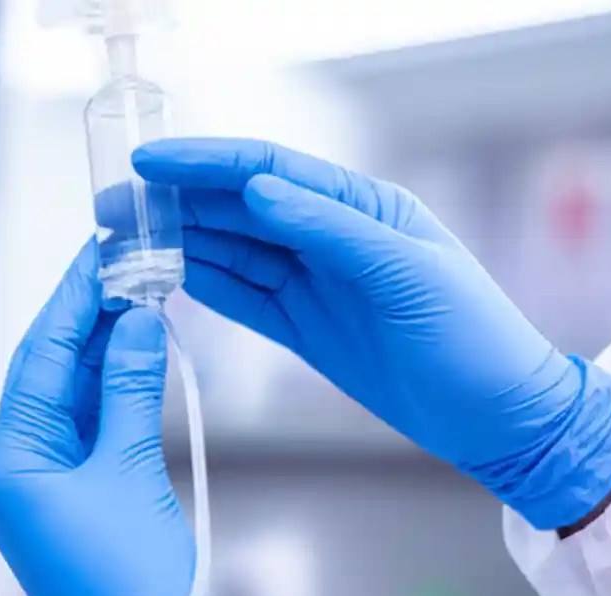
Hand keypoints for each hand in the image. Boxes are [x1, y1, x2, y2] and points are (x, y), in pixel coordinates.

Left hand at [0, 241, 232, 595]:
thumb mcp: (134, 471)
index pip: (42, 357)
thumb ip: (134, 390)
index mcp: (9, 460)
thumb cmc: (131, 589)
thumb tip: (137, 324)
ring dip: (107, 355)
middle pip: (52, 373)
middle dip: (91, 321)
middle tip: (129, 269)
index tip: (99, 252)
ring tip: (143, 303)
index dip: (74, 300)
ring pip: (72, 399)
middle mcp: (14, 469)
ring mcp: (41, 486)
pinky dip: (115, 396)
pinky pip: (87, 430)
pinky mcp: (71, 500)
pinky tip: (142, 361)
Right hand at [133, 138, 610, 529]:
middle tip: (113, 206)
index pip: (267, 169)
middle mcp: (330, 235)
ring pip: (231, 250)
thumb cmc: (473, 339)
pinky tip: (163, 276)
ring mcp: (314, 282)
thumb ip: (331, 230)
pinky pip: (241, 296)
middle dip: (174, 201)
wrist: (498, 418)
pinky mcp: (304, 326)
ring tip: (122, 240)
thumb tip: (259, 190)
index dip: (204, 162)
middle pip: (236, 207)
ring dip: (178, 241)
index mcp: (360, 206)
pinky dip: (200, 284)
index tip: (149, 164)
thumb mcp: (409, 274)